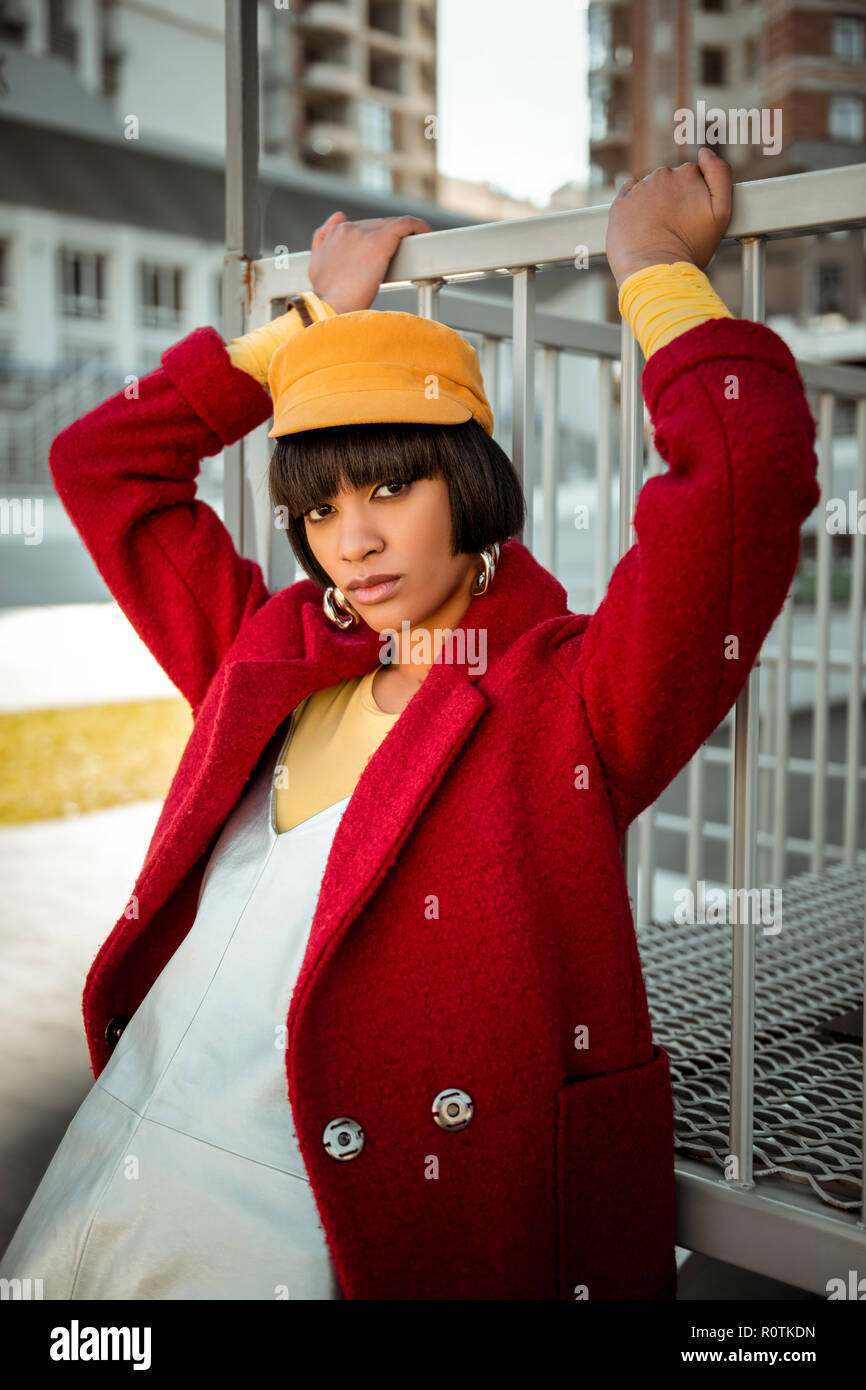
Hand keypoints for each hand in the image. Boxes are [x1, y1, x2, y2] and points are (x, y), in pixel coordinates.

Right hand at [308, 212, 434, 313]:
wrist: (329, 307)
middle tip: (404, 252)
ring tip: (418, 244)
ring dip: (406, 232)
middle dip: (391, 237)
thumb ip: (322, 242)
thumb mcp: (315, 265)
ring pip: (392, 224)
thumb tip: (338, 218)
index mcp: (334, 234)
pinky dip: (418, 226)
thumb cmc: (326, 297)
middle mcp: (348, 228)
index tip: (384, 250)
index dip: (375, 237)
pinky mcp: (381, 240)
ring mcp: (364, 233)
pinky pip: (406, 224)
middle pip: (378, 226)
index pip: (361, 228)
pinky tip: (427, 234)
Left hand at [605, 147, 732, 289]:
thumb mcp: (721, 213)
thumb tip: (705, 152)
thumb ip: (721, 175)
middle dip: (673, 200)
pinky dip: (634, 207)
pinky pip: (627, 197)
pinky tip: (640, 225)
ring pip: (648, 190)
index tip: (692, 217)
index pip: (692, 177)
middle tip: (675, 228)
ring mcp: (638, 189)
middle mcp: (661, 175)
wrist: (655, 273)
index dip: (693, 198)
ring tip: (657, 232)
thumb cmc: (691, 248)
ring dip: (653, 204)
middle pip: (669, 182)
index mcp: (687, 173)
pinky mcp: (619, 204)